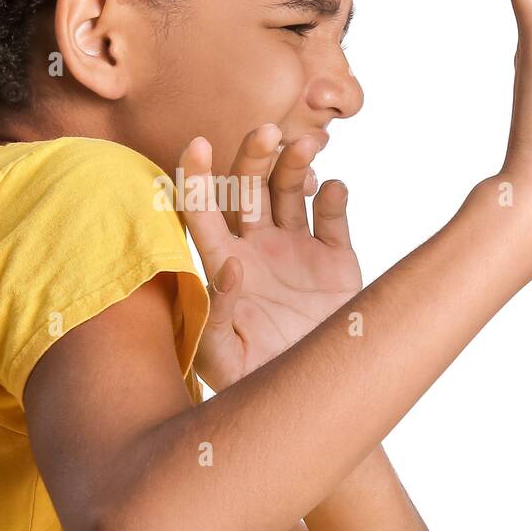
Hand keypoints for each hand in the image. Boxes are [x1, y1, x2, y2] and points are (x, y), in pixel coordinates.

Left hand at [175, 124, 363, 392]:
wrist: (312, 399)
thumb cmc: (253, 384)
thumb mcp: (223, 358)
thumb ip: (218, 314)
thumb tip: (230, 265)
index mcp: (223, 264)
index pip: (202, 212)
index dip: (197, 177)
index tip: (197, 144)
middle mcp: (256, 247)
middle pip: (248, 188)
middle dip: (254, 155)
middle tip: (266, 131)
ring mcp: (296, 249)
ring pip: (291, 191)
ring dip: (295, 164)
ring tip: (307, 145)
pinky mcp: (335, 258)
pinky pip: (332, 217)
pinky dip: (334, 197)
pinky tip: (332, 190)